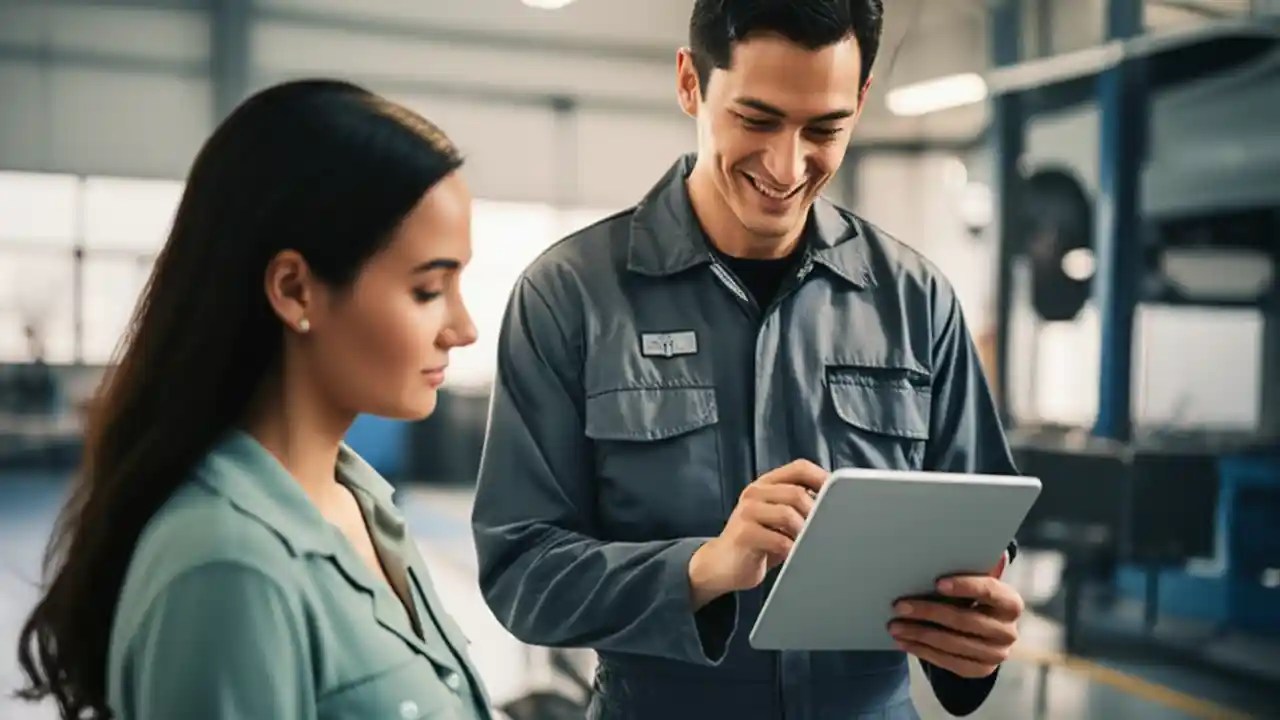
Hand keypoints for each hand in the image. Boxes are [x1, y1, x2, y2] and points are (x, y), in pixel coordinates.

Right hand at [688, 460, 825, 608]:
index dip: (822, 478)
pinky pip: (778, 539)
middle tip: (823, 530)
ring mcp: (746, 512)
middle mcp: (755, 493)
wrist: (722, 564)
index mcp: (766, 484)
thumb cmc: (758, 542)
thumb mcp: (778, 518)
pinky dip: (792, 549)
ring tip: (807, 544)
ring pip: (788, 514)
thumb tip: (835, 502)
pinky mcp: (743, 534)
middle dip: (815, 514)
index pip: (799, 467)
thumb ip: (798, 505)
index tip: (840, 494)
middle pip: (797, 493)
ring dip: (804, 532)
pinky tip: (793, 555)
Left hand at [887, 558, 1023, 678]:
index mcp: (1010, 602)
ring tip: (894, 626)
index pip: (988, 590)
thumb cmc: (973, 598)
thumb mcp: (974, 584)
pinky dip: (922, 651)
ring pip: (952, 643)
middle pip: (964, 619)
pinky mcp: (981, 670)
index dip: (964, 586)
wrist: (985, 631)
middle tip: (899, 606)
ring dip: (919, 634)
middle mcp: (1008, 631)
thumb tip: (940, 551)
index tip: (937, 583)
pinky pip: (948, 662)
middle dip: (928, 612)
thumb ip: (964, 570)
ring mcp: (996, 654)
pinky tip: (904, 642)